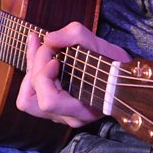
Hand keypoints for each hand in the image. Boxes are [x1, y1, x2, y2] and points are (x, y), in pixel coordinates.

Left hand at [16, 22, 130, 126]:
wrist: (126, 79)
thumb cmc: (115, 66)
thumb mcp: (101, 45)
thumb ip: (74, 36)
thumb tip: (49, 38)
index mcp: (81, 110)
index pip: (47, 100)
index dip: (44, 74)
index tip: (56, 54)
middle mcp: (68, 117)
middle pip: (30, 99)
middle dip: (34, 66)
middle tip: (47, 46)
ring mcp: (61, 114)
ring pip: (26, 100)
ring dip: (31, 73)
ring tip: (40, 52)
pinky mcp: (56, 107)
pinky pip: (33, 94)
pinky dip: (34, 73)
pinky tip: (42, 56)